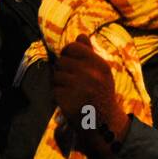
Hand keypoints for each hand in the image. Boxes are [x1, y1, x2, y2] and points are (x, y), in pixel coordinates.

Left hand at [52, 35, 129, 158]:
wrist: (103, 122)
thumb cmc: (101, 93)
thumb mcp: (101, 72)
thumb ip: (90, 53)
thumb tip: (80, 35)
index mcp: (99, 65)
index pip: (74, 47)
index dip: (68, 52)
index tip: (70, 60)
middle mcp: (90, 74)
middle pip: (62, 60)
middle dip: (63, 68)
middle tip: (70, 78)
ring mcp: (78, 88)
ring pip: (56, 75)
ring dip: (59, 81)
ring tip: (69, 89)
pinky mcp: (67, 99)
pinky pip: (54, 89)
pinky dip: (58, 93)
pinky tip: (67, 98)